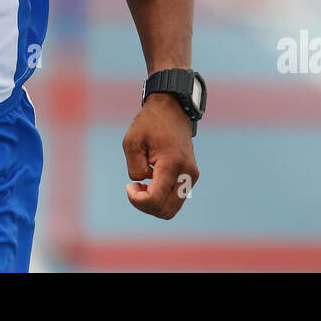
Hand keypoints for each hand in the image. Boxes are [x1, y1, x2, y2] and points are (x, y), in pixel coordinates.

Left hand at [122, 92, 199, 218]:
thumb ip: (134, 169)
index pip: (156, 200)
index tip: (129, 185)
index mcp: (172, 164)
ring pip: (172, 208)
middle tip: (135, 187)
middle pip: (166, 211)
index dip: (137, 201)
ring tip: (143, 185)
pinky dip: (161, 198)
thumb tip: (144, 185)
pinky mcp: (190, 176)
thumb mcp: (131, 142)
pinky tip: (151, 182)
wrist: (172, 109)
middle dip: (145, 206)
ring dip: (154, 203)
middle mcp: (187, 173)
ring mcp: (191, 176)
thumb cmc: (149, 123)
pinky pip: (175, 199)